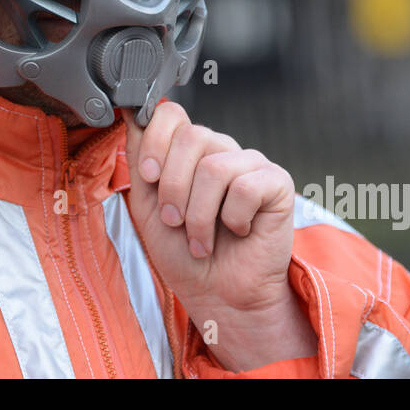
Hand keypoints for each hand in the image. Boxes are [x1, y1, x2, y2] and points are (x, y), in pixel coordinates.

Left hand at [122, 102, 315, 370]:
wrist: (216, 295)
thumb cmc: (184, 254)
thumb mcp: (147, 205)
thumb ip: (140, 159)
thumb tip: (132, 115)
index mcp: (190, 152)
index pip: (172, 114)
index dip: (156, 141)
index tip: (149, 176)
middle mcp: (221, 151)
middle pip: (191, 138)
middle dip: (173, 188)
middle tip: (174, 220)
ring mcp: (251, 164)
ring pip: (214, 168)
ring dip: (199, 215)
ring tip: (201, 238)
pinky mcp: (277, 183)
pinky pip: (245, 187)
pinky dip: (233, 219)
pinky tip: (237, 232)